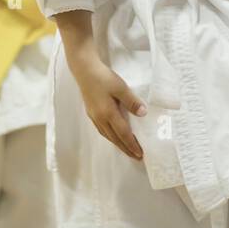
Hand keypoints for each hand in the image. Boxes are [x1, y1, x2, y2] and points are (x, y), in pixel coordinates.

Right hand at [65, 42, 146, 160]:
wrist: (85, 70)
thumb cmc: (104, 78)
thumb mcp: (121, 87)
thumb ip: (132, 101)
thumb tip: (143, 114)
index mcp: (108, 114)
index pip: (123, 134)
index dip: (132, 145)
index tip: (140, 153)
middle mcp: (100, 119)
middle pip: (115, 139)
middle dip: (126, 149)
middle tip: (136, 157)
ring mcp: (94, 117)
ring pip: (108, 136)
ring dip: (118, 144)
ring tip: (127, 149)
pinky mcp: (91, 113)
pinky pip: (102, 130)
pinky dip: (110, 137)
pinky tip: (114, 136)